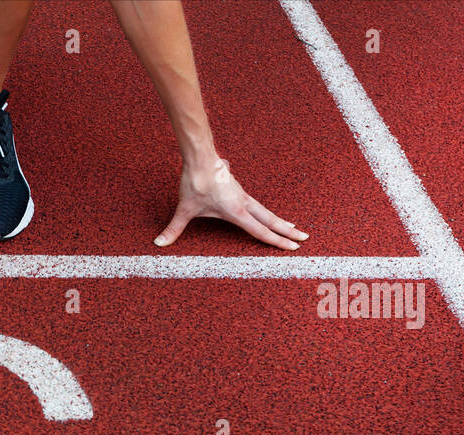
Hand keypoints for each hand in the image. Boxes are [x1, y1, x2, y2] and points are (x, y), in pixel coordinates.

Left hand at [154, 157, 307, 250]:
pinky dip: (267, 212)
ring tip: (293, 228)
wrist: (200, 157)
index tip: (292, 248)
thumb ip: (173, 228)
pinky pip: (257, 205)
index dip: (276, 241)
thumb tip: (159, 242)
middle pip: (271, 220)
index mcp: (236, 211)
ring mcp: (243, 196)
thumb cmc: (194, 182)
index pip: (260, 231)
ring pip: (266, 212)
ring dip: (280, 221)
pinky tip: (268, 215)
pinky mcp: (238, 190)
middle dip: (287, 232)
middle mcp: (244, 204)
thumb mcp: (184, 209)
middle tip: (304, 239)